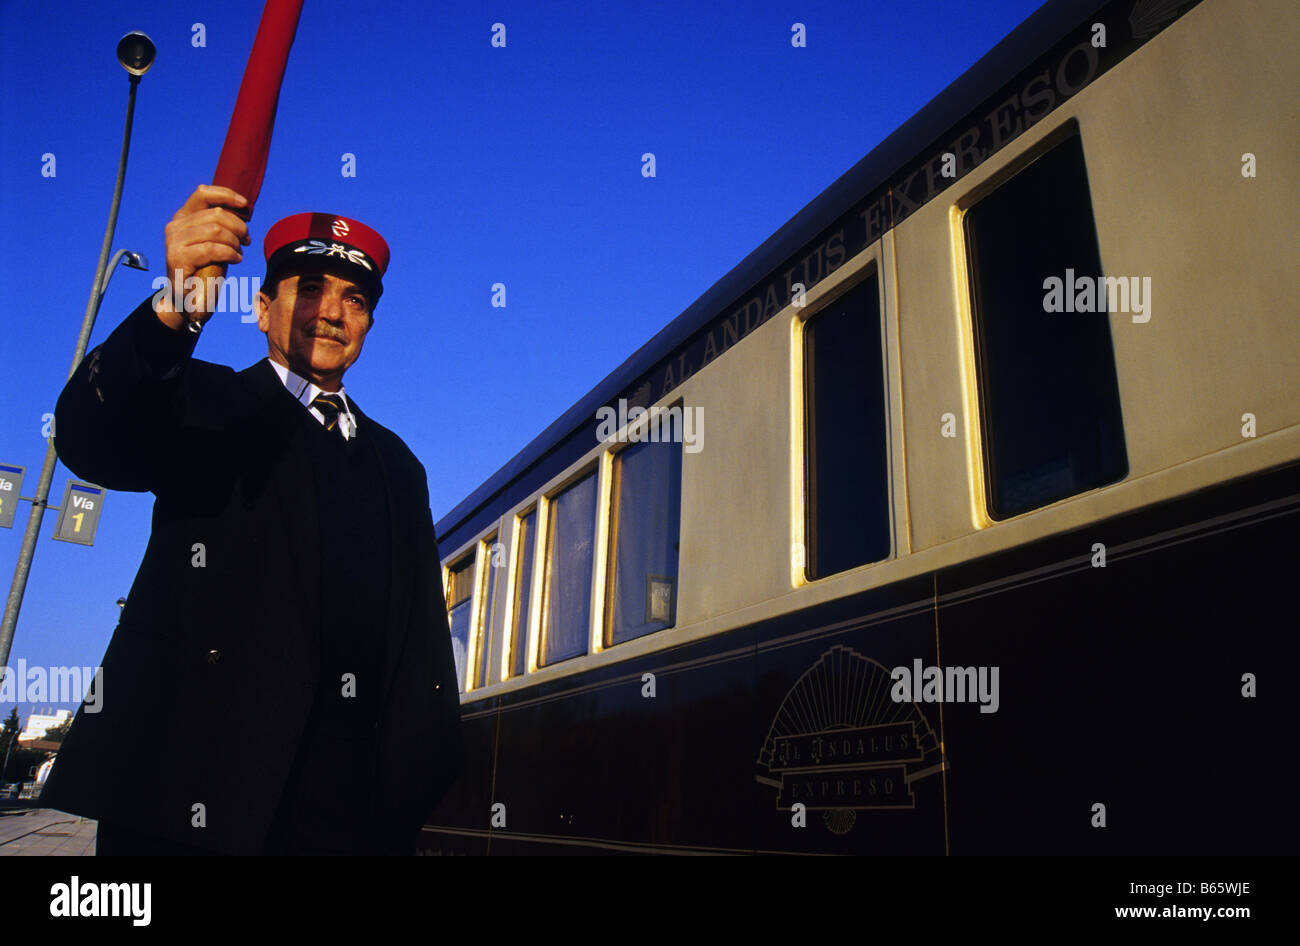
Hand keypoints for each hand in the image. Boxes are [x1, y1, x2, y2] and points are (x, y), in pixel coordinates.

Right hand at [155, 185, 250, 328]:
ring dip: (235, 242)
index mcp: (183, 217)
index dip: (226, 195)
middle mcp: (175, 226)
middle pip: (216, 214)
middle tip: (246, 241)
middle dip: (239, 227)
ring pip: (216, 230)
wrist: (186, 300)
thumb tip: (242, 208)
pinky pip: (212, 249)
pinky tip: (236, 259)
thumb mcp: (214, 241)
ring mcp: (174, 242)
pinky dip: (230, 253)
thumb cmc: (205, 269)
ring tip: (239, 252)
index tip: (245, 204)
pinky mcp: (178, 258)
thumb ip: (221, 224)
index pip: (203, 193)